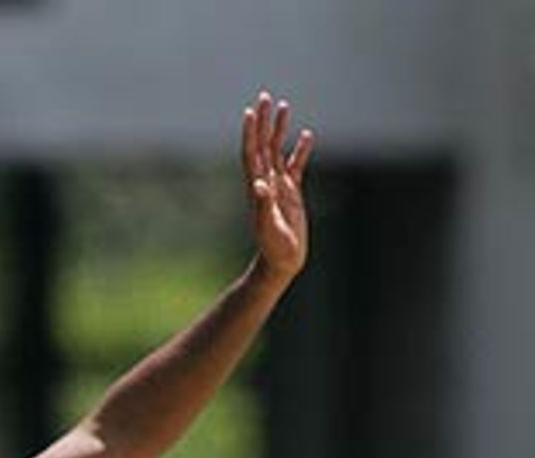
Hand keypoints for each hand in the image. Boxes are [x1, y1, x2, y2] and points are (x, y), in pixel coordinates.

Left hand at [241, 91, 313, 283]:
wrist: (282, 261)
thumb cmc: (273, 247)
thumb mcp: (267, 226)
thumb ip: (263, 205)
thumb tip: (259, 184)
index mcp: (257, 187)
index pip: (252, 153)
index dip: (250, 132)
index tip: (251, 112)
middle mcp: (266, 182)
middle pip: (263, 145)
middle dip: (264, 122)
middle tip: (265, 97)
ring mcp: (279, 186)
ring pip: (278, 150)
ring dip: (280, 129)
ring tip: (284, 106)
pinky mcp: (292, 193)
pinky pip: (295, 165)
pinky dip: (299, 150)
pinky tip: (306, 135)